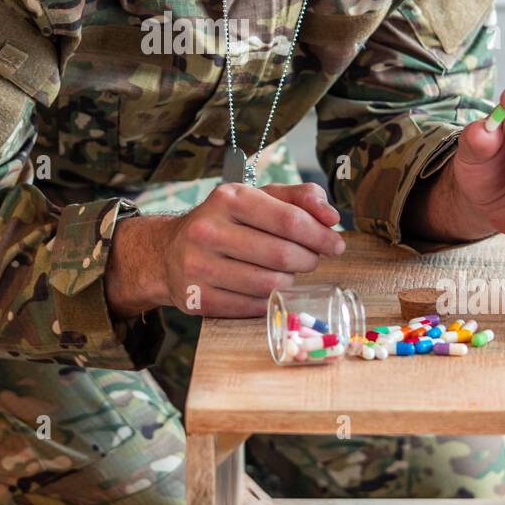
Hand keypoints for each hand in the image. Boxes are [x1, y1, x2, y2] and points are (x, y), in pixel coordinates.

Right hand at [161, 181, 344, 316]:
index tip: (335, 244)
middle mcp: (208, 230)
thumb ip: (299, 198)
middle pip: (282, 255)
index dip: (320, 235)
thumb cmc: (226, 222)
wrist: (168, 252)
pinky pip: (251, 306)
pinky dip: (269, 300)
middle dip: (308, 260)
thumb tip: (332, 217)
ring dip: (289, 281)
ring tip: (287, 272)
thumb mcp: (258, 198)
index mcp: (228, 198)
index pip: (289, 219)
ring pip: (269, 284)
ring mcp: (199, 266)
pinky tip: (267, 289)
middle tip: (311, 260)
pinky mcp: (197, 298)